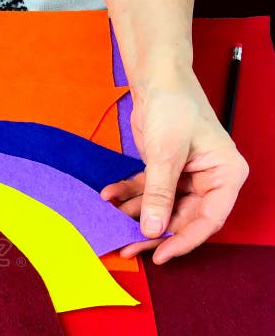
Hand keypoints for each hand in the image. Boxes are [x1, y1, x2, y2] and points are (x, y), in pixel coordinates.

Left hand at [101, 70, 248, 263]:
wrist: (157, 80)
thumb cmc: (173, 107)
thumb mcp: (166, 154)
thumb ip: (160, 194)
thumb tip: (153, 229)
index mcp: (225, 175)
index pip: (209, 219)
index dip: (184, 241)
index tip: (160, 256)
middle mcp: (210, 179)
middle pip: (182, 218)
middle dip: (152, 231)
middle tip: (127, 247)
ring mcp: (186, 177)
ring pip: (161, 208)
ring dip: (136, 215)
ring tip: (111, 221)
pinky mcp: (165, 171)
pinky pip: (147, 192)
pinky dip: (129, 195)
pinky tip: (109, 195)